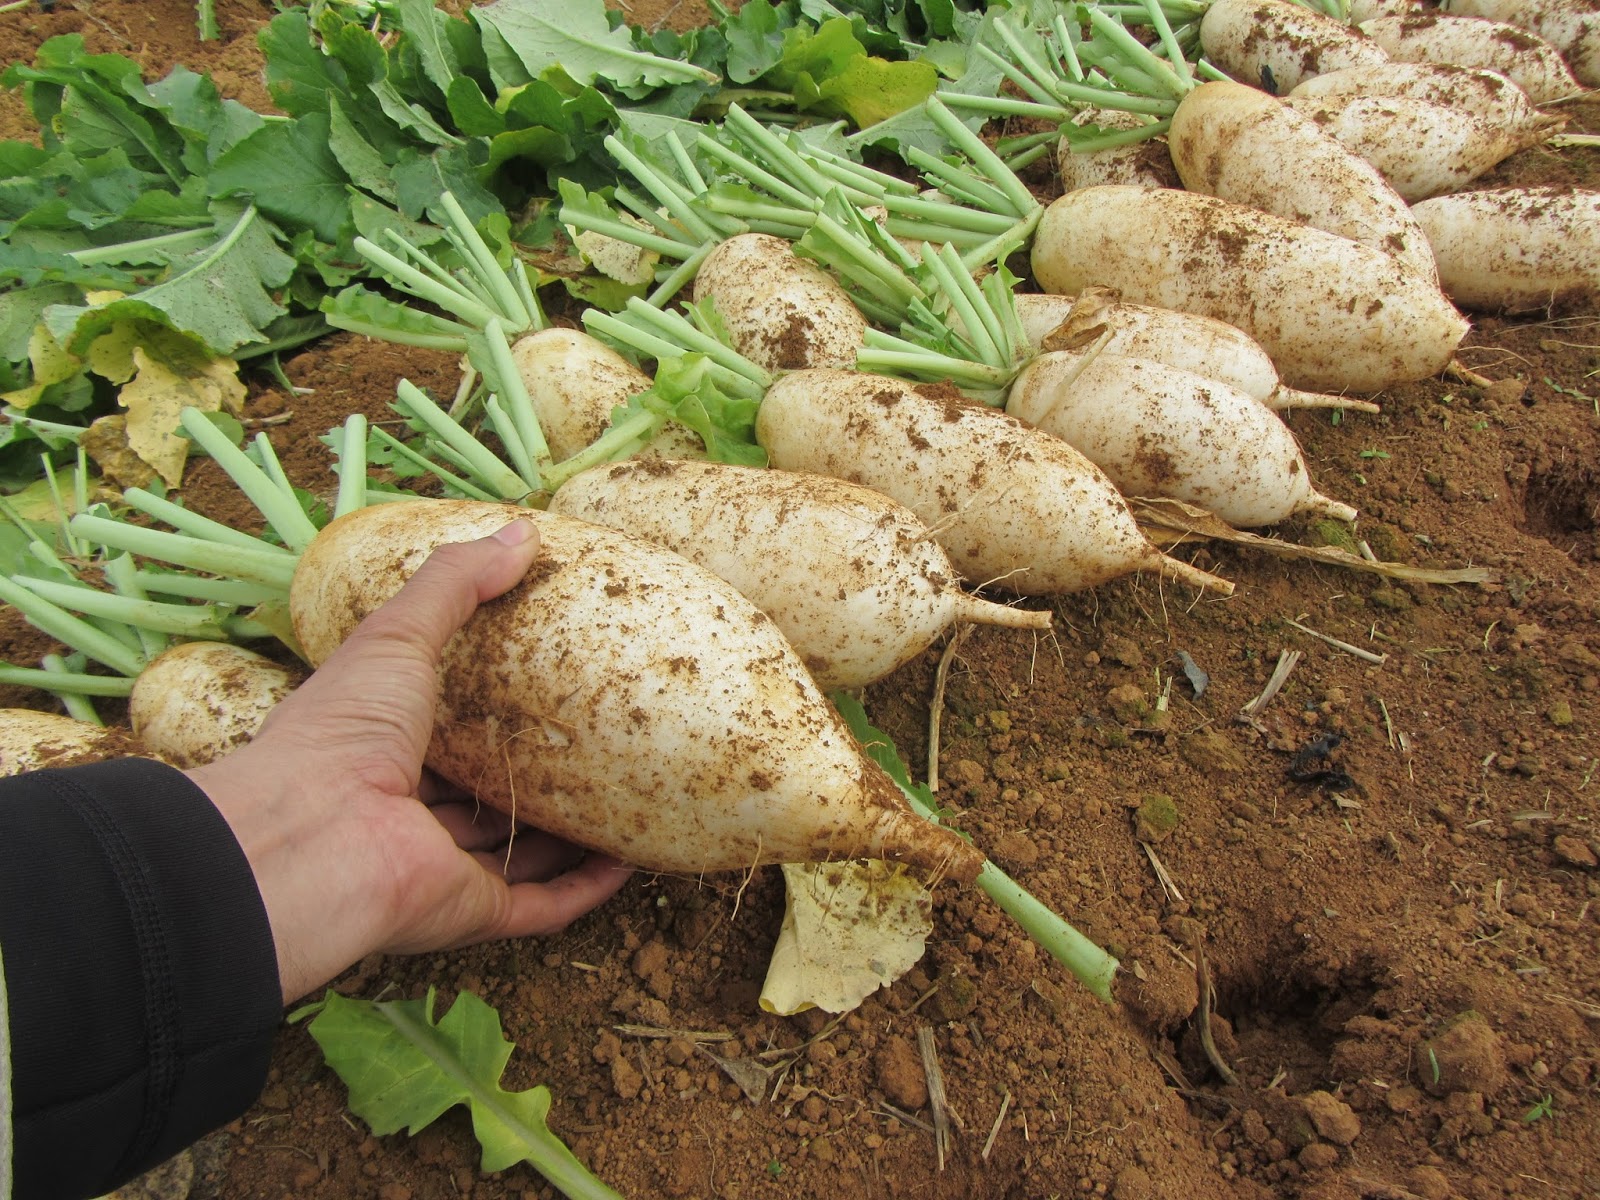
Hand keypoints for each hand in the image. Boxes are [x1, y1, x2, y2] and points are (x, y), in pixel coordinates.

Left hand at [186, 519, 631, 1003]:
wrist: (309, 840)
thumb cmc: (339, 732)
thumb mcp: (395, 634)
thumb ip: (455, 584)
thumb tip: (520, 530)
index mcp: (380, 745)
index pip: (436, 730)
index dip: (482, 709)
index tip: (539, 682)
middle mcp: (406, 809)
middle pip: (478, 796)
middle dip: (532, 776)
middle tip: (597, 742)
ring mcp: (437, 864)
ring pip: (513, 854)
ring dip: (566, 837)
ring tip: (625, 801)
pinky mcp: (469, 909)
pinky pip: (540, 905)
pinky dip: (585, 889)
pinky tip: (628, 861)